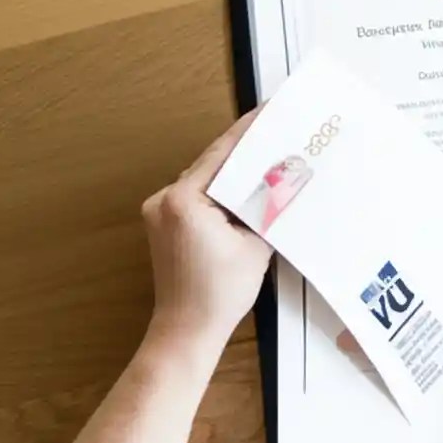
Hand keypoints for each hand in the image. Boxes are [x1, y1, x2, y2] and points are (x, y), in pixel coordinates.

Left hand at [140, 110, 273, 349]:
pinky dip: (219, 190)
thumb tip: (284, 180)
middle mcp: (164, 199)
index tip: (268, 111)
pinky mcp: (162, 222)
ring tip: (265, 159)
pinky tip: (243, 189)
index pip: (222, 154)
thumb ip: (267, 206)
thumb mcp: (256, 243)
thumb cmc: (218, 294)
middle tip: (274, 132)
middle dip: (244, 151)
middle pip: (212, 163)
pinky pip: (195, 195)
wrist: (186, 331)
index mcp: (184, 200)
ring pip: (204, 178)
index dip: (249, 131)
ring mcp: (159, 211)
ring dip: (232, 172)